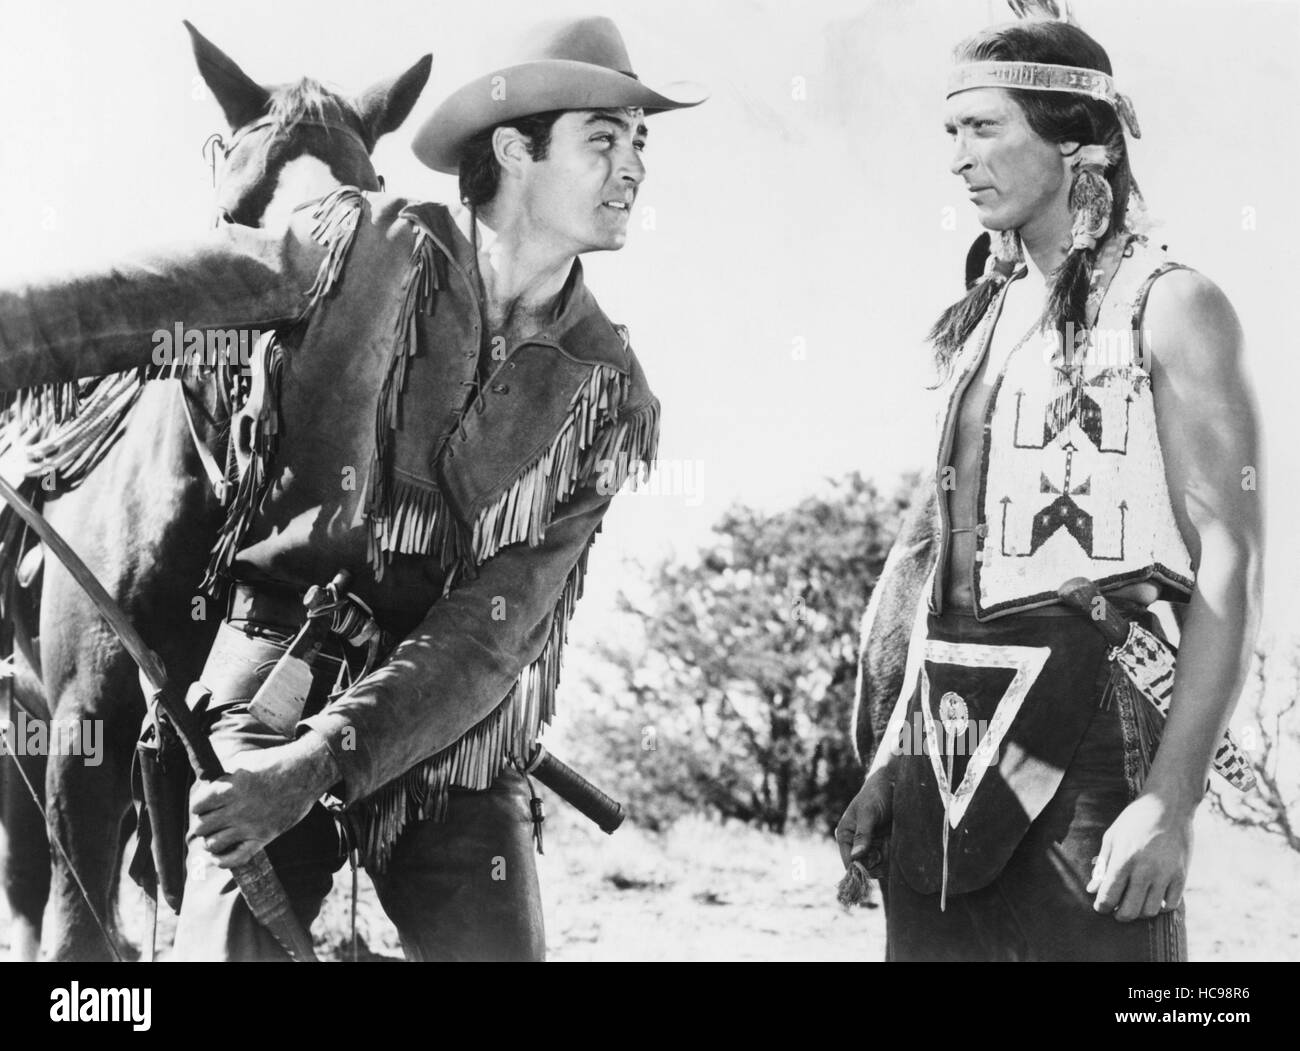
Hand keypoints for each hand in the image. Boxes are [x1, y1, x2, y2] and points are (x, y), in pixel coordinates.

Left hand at [188, 732, 338, 869]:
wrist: (307, 772)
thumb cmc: (275, 762)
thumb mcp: (245, 761)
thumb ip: (224, 774)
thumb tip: (205, 783)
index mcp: (231, 788)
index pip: (198, 805)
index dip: (198, 805)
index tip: (203, 806)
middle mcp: (238, 809)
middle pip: (202, 826)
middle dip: (202, 824)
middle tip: (209, 821)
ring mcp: (251, 825)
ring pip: (213, 844)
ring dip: (210, 841)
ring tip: (215, 836)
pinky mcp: (264, 837)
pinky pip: (235, 858)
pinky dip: (222, 861)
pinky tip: (219, 856)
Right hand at [835, 766, 893, 877]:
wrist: (894, 783)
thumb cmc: (876, 794)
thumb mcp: (868, 812)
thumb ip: (863, 834)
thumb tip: (855, 857)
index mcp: (845, 835)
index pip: (849, 862)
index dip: (859, 869)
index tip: (874, 867)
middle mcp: (856, 844)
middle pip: (865, 867)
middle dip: (877, 862)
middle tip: (885, 847)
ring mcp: (871, 845)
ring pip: (878, 866)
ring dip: (887, 858)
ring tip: (890, 839)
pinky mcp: (884, 845)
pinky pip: (888, 860)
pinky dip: (893, 854)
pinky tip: (894, 840)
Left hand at [1087, 791, 1193, 921]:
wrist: (1169, 806)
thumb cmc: (1135, 820)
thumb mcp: (1112, 837)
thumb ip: (1103, 865)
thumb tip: (1092, 889)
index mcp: (1124, 859)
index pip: (1109, 896)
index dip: (1102, 906)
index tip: (1100, 907)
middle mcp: (1145, 870)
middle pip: (1130, 910)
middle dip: (1119, 915)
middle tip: (1116, 910)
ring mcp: (1166, 874)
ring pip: (1151, 911)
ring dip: (1140, 912)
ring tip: (1134, 903)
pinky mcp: (1182, 875)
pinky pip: (1171, 904)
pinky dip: (1161, 906)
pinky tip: (1153, 897)